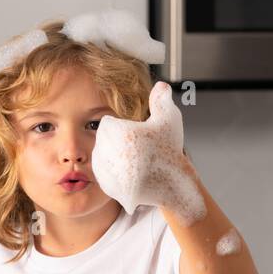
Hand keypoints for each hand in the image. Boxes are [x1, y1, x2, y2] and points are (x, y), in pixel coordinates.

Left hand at [92, 81, 204, 221]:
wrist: (171, 187)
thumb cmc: (168, 152)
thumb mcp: (169, 121)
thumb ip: (162, 100)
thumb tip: (161, 86)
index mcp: (117, 132)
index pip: (107, 124)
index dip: (123, 128)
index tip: (137, 137)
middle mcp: (107, 152)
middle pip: (103, 140)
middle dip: (117, 142)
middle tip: (137, 151)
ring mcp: (105, 170)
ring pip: (101, 155)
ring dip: (113, 156)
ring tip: (134, 162)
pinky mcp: (105, 185)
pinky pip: (104, 172)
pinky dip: (113, 172)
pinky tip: (130, 174)